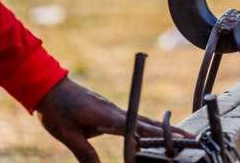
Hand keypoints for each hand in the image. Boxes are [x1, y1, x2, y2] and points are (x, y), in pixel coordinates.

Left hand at [36, 76, 191, 161]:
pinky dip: (147, 126)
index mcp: (108, 116)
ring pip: (143, 120)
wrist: (47, 86)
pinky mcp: (108, 111)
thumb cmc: (56, 109)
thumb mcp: (68, 135)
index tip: (178, 140)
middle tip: (191, 139)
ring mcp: (113, 109)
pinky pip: (133, 119)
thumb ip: (85, 153)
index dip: (159, 135)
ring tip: (180, 137)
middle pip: (148, 122)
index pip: (139, 128)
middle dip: (170, 131)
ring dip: (161, 129)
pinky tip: (152, 134)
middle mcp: (115, 111)